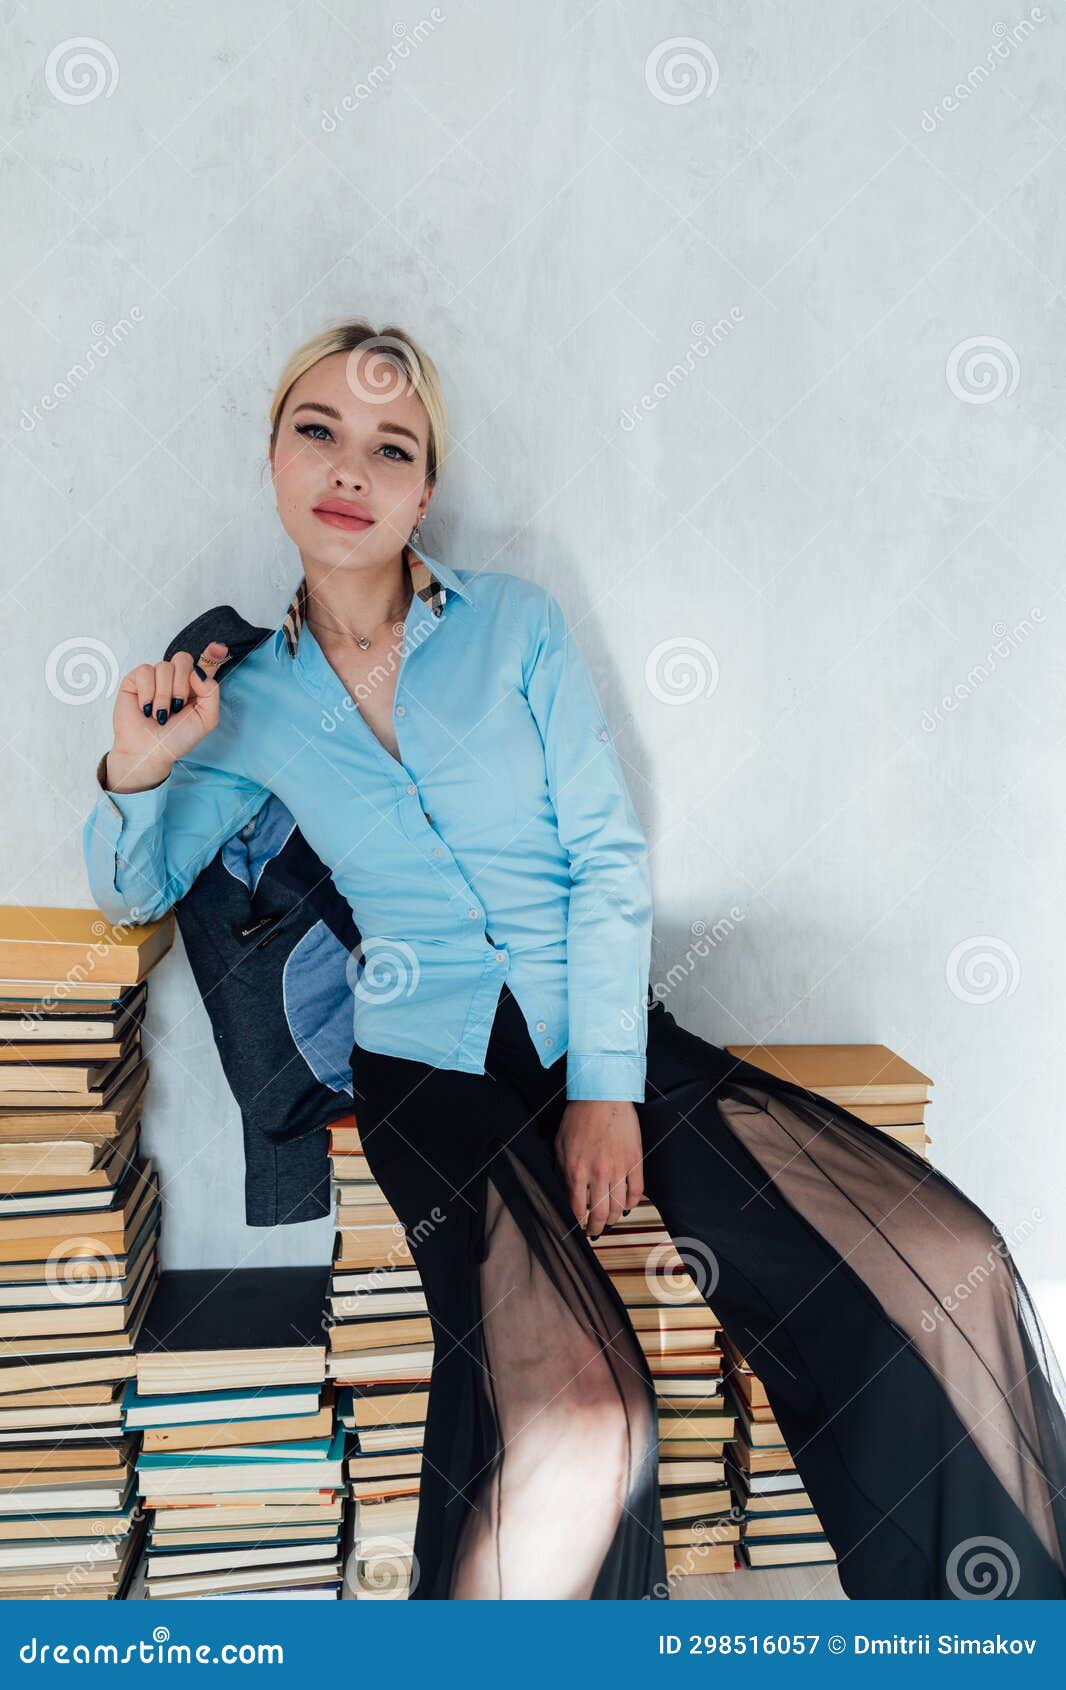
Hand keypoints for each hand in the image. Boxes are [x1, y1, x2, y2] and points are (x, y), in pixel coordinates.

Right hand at [105, 641, 229, 793]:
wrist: (149, 751)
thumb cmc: (177, 738)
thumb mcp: (206, 719)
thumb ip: (211, 693)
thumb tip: (198, 672)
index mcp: (195, 686)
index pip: (205, 663)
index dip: (212, 653)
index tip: (220, 648)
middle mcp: (176, 678)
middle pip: (183, 659)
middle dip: (182, 684)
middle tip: (177, 706)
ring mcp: (155, 678)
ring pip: (164, 667)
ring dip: (164, 695)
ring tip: (160, 715)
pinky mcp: (135, 680)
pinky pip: (145, 672)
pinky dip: (148, 693)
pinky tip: (145, 708)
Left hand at [555, 1099, 643, 1237]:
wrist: (602, 1096)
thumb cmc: (579, 1117)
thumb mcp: (560, 1145)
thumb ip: (560, 1170)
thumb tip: (562, 1191)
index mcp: (576, 1171)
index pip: (577, 1209)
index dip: (578, 1223)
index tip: (579, 1227)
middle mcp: (597, 1174)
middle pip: (600, 1214)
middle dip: (597, 1228)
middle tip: (595, 1231)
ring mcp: (618, 1168)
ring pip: (619, 1207)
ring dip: (615, 1218)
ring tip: (611, 1220)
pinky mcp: (634, 1161)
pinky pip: (637, 1191)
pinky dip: (633, 1202)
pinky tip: (628, 1205)